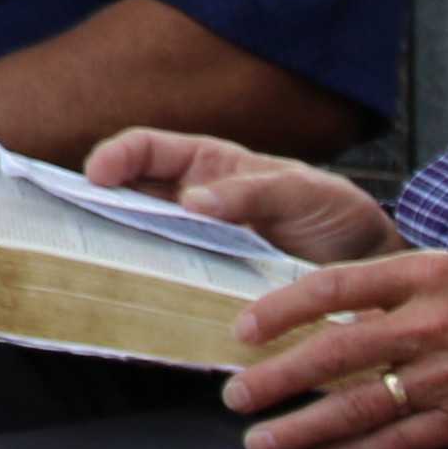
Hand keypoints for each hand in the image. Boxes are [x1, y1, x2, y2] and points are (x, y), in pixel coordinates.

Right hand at [89, 128, 406, 268]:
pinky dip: (152, 289)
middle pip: (129, 196)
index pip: (144, 149)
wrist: (370, 267)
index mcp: (207, 165)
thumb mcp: (302, 190)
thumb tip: (192, 201)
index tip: (98, 177)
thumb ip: (250, 192)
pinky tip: (142, 299)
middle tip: (77, 222)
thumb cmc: (335, 213)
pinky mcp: (210, 285)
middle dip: (97, 204)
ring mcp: (198, 245)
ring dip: (119, 249)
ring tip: (97, 262)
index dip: (114, 156)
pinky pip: (171, 283)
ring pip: (142, 241)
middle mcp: (192, 203)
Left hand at [226, 245, 447, 448]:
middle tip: (233, 396)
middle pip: (336, 354)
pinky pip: (404, 442)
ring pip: (362, 406)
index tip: (243, 329)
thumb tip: (351, 303)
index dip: (282, 309)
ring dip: (304, 427)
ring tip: (260, 442)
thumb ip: (408, 280)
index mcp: (427, 276)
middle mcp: (432, 327)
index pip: (334, 288)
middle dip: (278, 379)